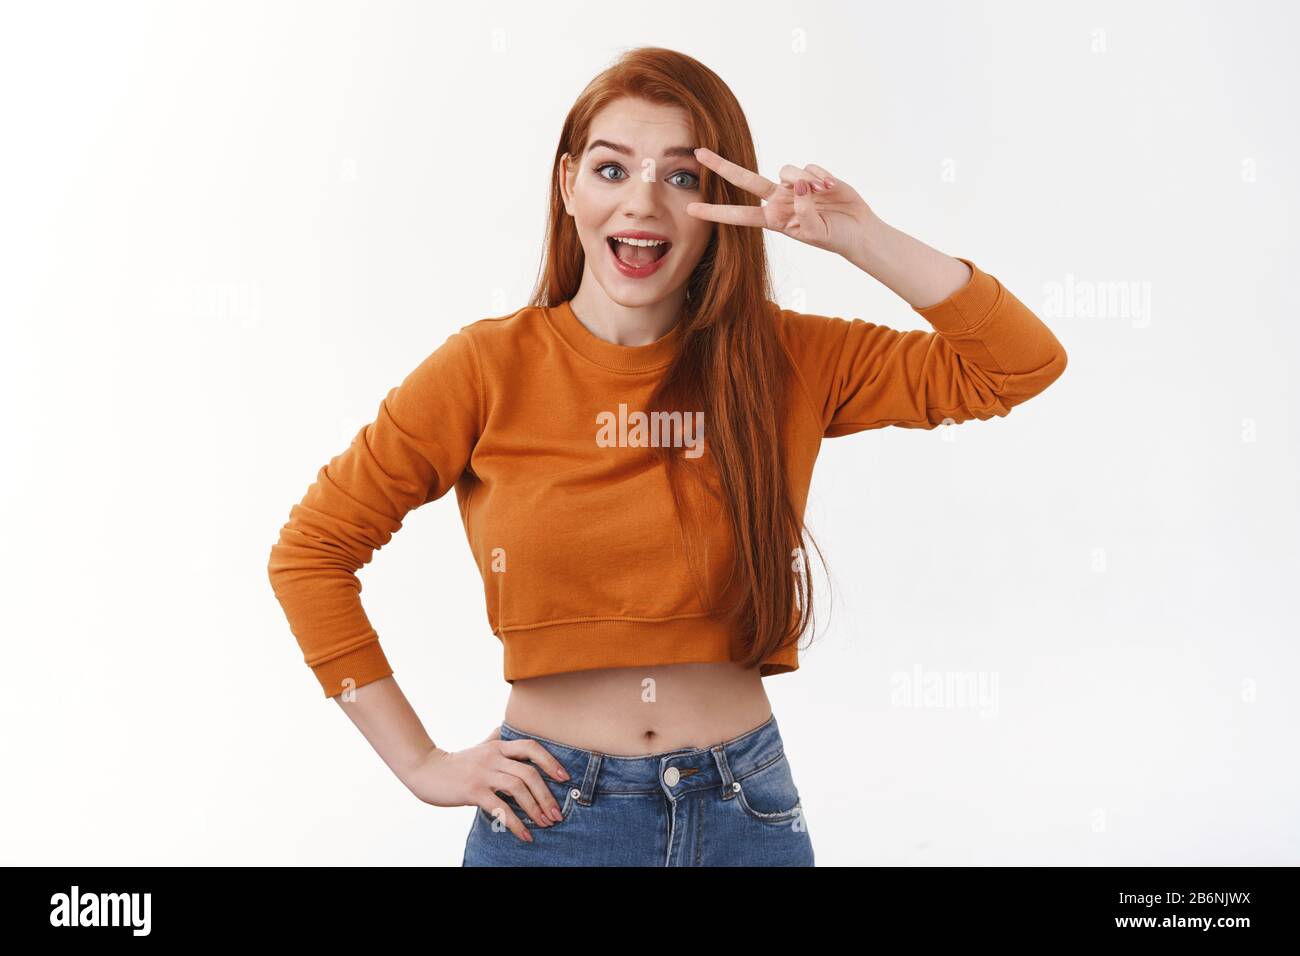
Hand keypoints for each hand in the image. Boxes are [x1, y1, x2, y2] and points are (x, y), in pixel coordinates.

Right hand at [404, 725, 571, 842]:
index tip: (564, 777)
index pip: (531, 748)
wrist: (426, 770)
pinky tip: (525, 835)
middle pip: (529, 773)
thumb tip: (506, 729)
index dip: (550, 761)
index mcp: (498, 746)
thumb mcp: (479, 747)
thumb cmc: (456, 763)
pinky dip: (517, 824)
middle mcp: (493, 757)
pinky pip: (501, 808)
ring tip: (545, 824)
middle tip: (557, 813)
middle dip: (547, 795)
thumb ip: (495, 740)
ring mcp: (483, 773)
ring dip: (536, 809)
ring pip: (518, 789)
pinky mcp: (473, 791)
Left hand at [686, 147, 879, 260]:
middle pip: (745, 179)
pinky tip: (831, 187)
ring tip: (823, 192)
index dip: (715, 212)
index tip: (690, 209)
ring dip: (803, 179)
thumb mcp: (813, 231)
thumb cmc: (832, 236)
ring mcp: (794, 186)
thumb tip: (799, 183)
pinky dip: (820, 176)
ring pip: (786, 170)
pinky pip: (809, 167)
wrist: (856, 229)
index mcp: (773, 219)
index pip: (739, 215)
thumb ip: (803, 209)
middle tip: (699, 153)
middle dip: (722, 166)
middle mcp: (778, 200)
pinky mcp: (811, 175)